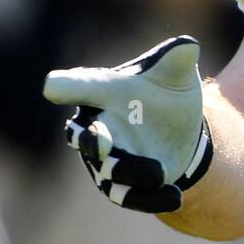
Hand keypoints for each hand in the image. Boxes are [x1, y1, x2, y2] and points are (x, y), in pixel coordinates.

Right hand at [42, 36, 212, 212]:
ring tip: (161, 173)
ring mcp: (104, 158)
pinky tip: (176, 197)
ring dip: (130, 172)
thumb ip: (179, 57)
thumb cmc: (166, 89)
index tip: (52, 86)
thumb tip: (190, 45)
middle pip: (84, 136)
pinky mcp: (121, 184)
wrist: (177, 125)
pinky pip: (129, 196)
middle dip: (90, 140)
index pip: (82, 86)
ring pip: (109, 170)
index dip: (67, 87)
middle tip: (98, 142)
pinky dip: (150, 198)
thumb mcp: (177, 71)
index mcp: (103, 90)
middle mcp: (95, 125)